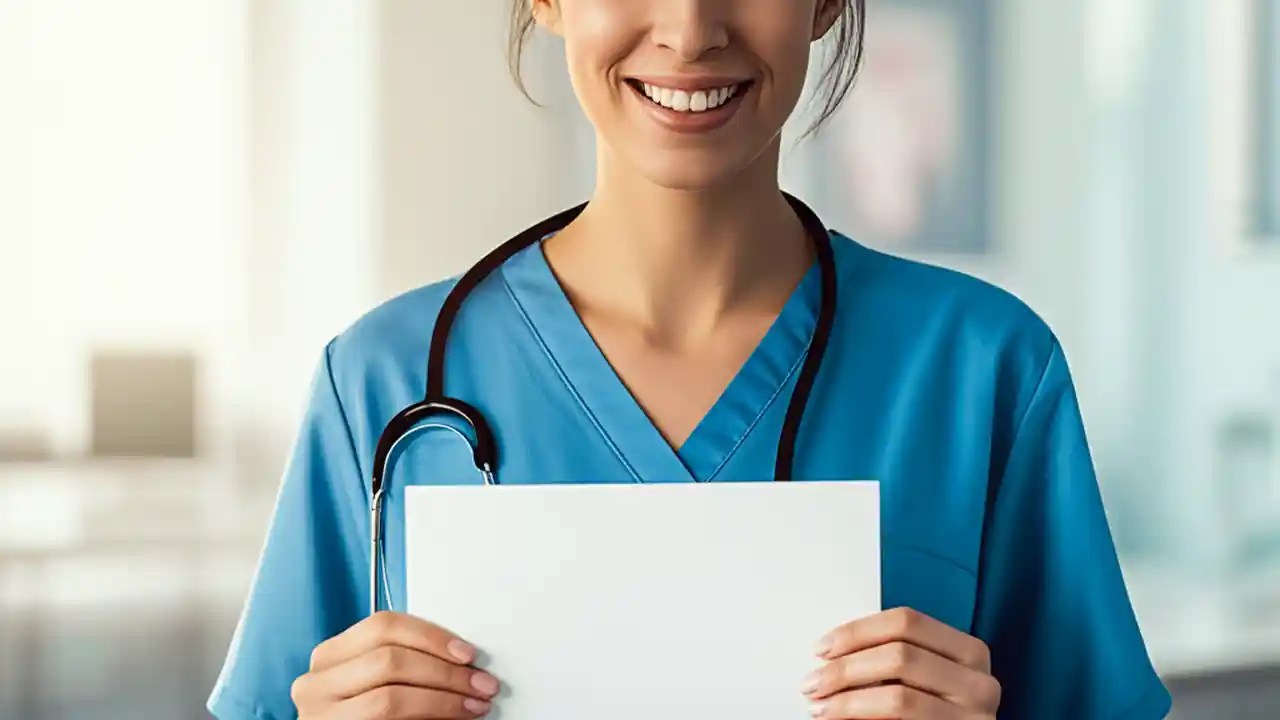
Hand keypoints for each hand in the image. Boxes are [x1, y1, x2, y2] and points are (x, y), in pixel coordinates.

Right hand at [291, 611, 499, 718]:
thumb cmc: (364, 713)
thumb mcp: (373, 679)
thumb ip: (404, 663)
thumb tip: (461, 658)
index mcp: (330, 657)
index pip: (383, 626)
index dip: (431, 636)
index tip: (467, 653)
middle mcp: (316, 684)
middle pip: (389, 659)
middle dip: (445, 671)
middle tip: (481, 683)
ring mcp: (320, 717)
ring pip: (390, 697)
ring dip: (443, 700)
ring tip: (474, 705)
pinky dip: (429, 718)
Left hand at [802, 607, 1000, 718]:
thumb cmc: (931, 713)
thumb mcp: (923, 678)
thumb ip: (893, 659)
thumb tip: (832, 651)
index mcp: (968, 652)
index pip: (907, 622)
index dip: (858, 631)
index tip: (823, 647)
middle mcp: (979, 683)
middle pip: (900, 655)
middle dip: (846, 668)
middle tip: (813, 682)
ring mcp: (974, 718)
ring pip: (899, 697)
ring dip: (848, 701)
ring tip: (820, 706)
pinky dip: (861, 719)